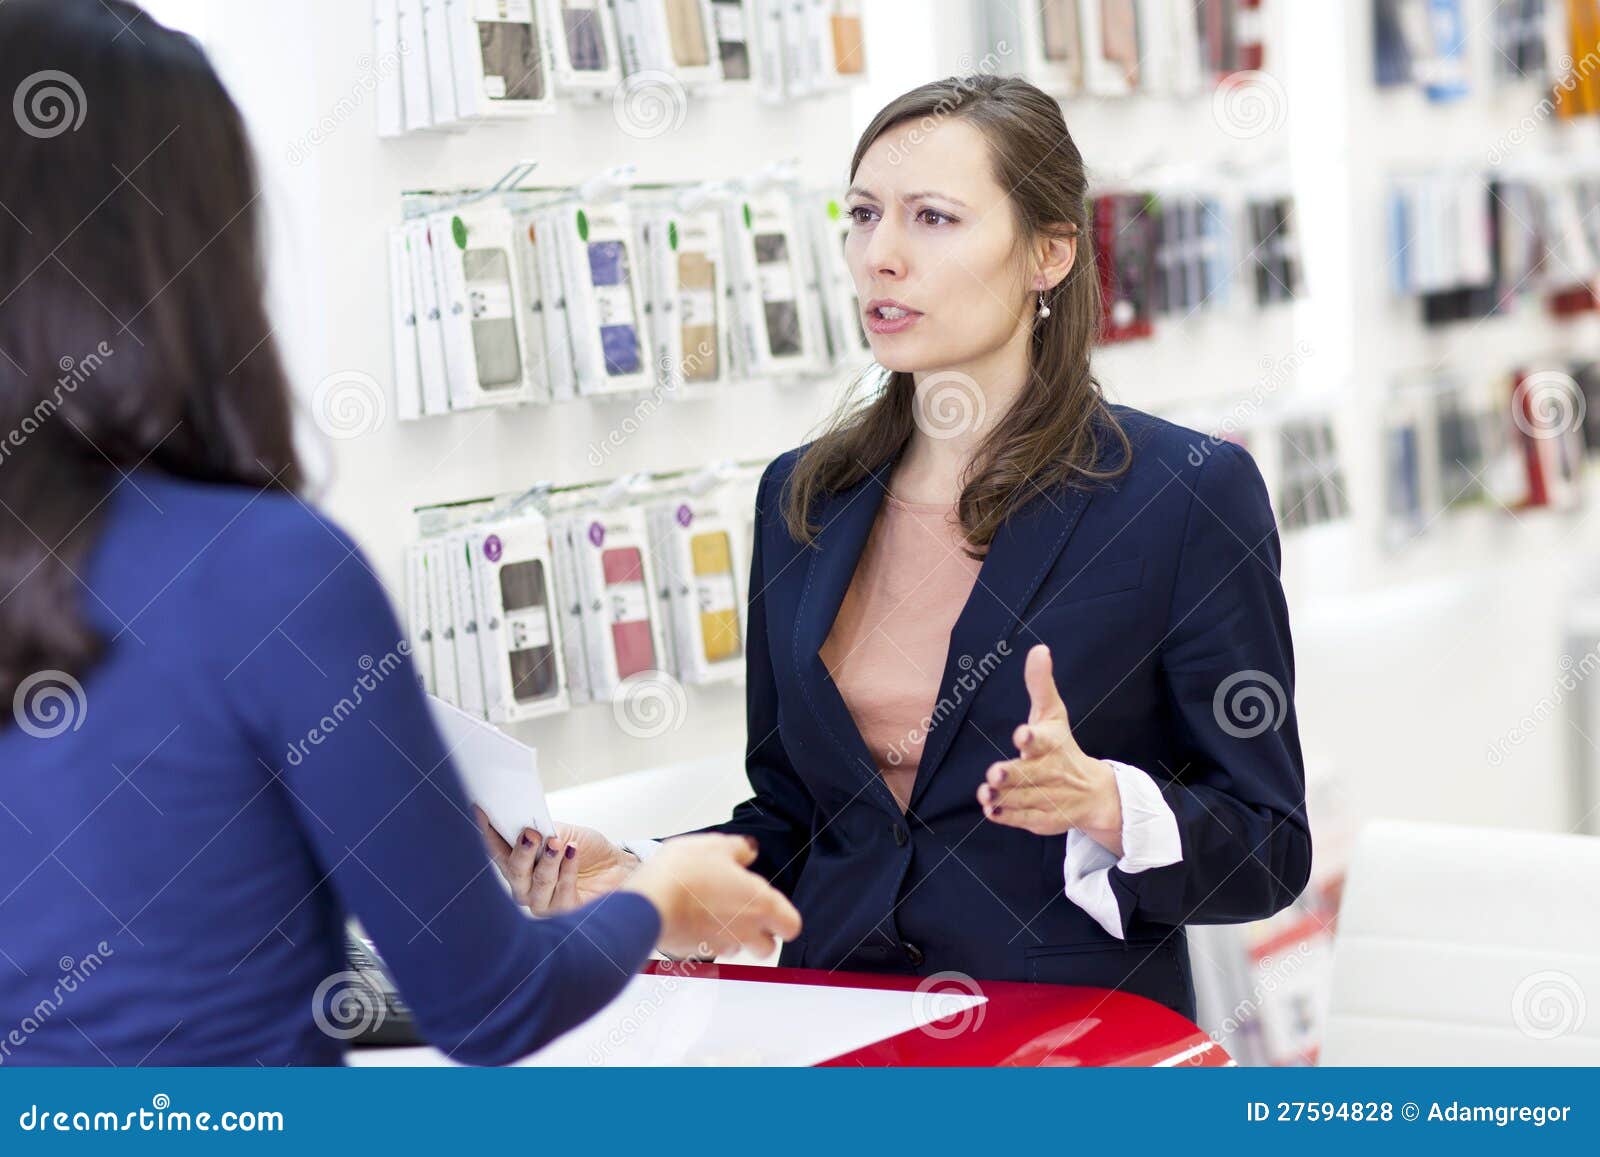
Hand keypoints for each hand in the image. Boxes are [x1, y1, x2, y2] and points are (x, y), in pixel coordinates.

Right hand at [475, 807, 639, 914]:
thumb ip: (542, 832)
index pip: (497, 850)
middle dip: (521, 852)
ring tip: (557, 843)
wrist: (615, 866)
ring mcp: (542, 902)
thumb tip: (525, 826)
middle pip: (514, 872)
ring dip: (548, 861)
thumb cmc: (584, 849)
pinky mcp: (564, 912)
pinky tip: (573, 853)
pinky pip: (562, 891)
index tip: (483, 813)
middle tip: (530, 834)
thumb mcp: (562, 832)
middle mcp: (525, 887)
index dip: (487, 832)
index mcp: (518, 864)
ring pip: (538, 883)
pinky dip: (568, 869)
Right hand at [622, 834, 801, 959]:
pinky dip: (705, 937)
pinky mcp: (696, 953)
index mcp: (760, 904)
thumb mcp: (715, 845)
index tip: (772, 906)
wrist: (649, 903)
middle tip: (744, 911)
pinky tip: (691, 915)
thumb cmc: (684, 874)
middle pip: (767, 946)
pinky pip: (709, 950)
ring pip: (737, 948)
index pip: (791, 926)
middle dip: (760, 933)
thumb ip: (739, 850)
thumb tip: (747, 852)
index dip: (783, 918)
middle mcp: (745, 931)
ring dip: (731, 934)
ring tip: (711, 908)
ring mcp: (720, 946)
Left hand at [977, 644, 1122, 843]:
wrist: (1092, 792)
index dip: (1032, 737)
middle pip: (1030, 773)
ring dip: (1003, 796)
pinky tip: (990, 810)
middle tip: (995, 772)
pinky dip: (1007, 816)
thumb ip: (1040, 684)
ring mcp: (1048, 796)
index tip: (1022, 734)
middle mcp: (1051, 771)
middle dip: (1013, 774)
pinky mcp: (1042, 818)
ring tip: (985, 793)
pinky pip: (1023, 818)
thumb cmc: (1062, 746)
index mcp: (1052, 743)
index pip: (1043, 739)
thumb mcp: (1052, 714)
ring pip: (1022, 798)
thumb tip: (1039, 649)